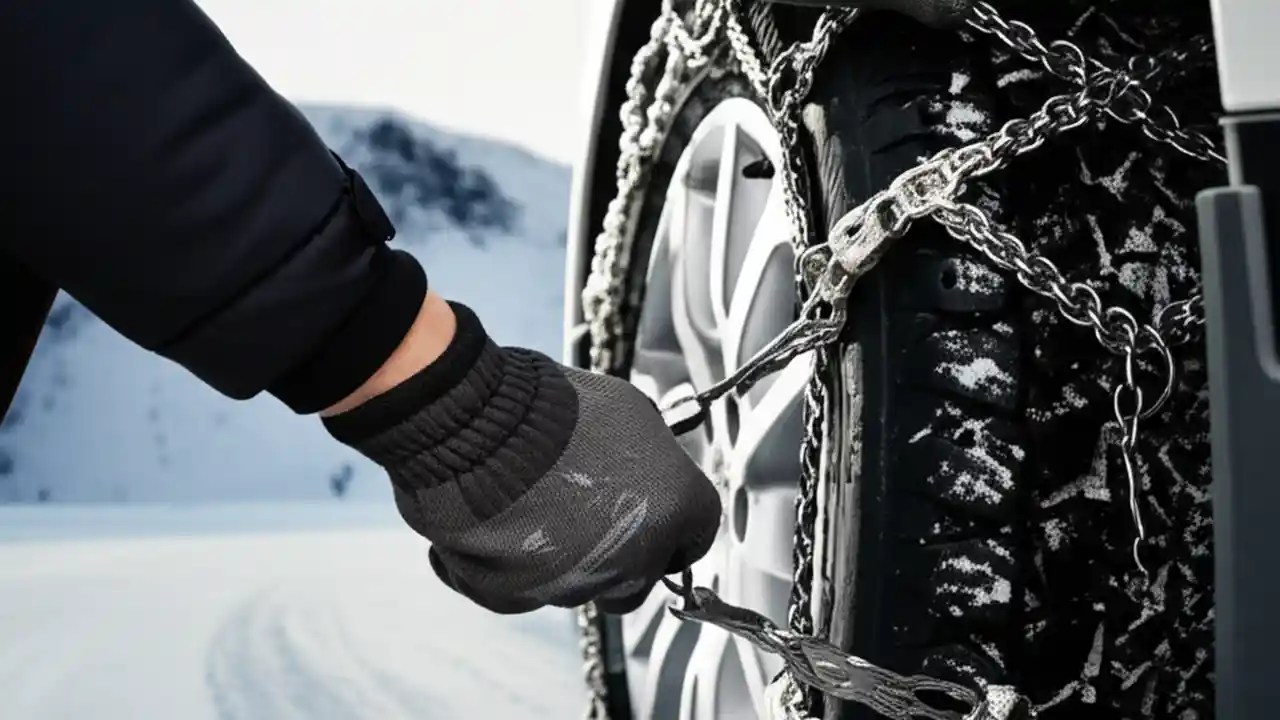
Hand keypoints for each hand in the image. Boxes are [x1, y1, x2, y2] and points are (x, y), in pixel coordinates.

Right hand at [324, 301, 720, 613]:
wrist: (481, 423)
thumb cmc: (555, 408)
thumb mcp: (631, 413)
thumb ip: (654, 458)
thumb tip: (653, 468)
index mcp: (675, 511)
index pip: (698, 535)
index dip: (677, 524)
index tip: (658, 514)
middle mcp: (636, 559)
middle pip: (644, 575)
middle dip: (627, 552)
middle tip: (595, 512)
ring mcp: (578, 585)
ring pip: (586, 585)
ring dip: (573, 557)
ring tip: (542, 506)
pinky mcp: (522, 598)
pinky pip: (529, 590)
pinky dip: (521, 565)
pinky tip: (507, 523)